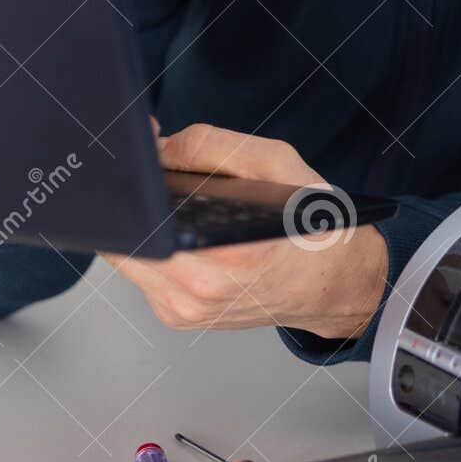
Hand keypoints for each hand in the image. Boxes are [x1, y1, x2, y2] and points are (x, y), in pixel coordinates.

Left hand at [99, 123, 388, 339]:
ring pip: (128, 253)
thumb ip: (211, 144)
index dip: (133, 180)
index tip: (140, 155)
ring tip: (174, 203)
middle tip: (157, 172)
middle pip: (127, 234)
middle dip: (135, 198)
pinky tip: (181, 233)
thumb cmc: (311, 225)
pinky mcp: (176, 317)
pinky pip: (143, 272)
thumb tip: (153, 145)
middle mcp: (199, 292)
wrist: (333, 284)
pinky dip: (153, 247)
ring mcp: (183, 311)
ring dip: (141, 224)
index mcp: (227, 256)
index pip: (142, 217)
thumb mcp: (277, 163)